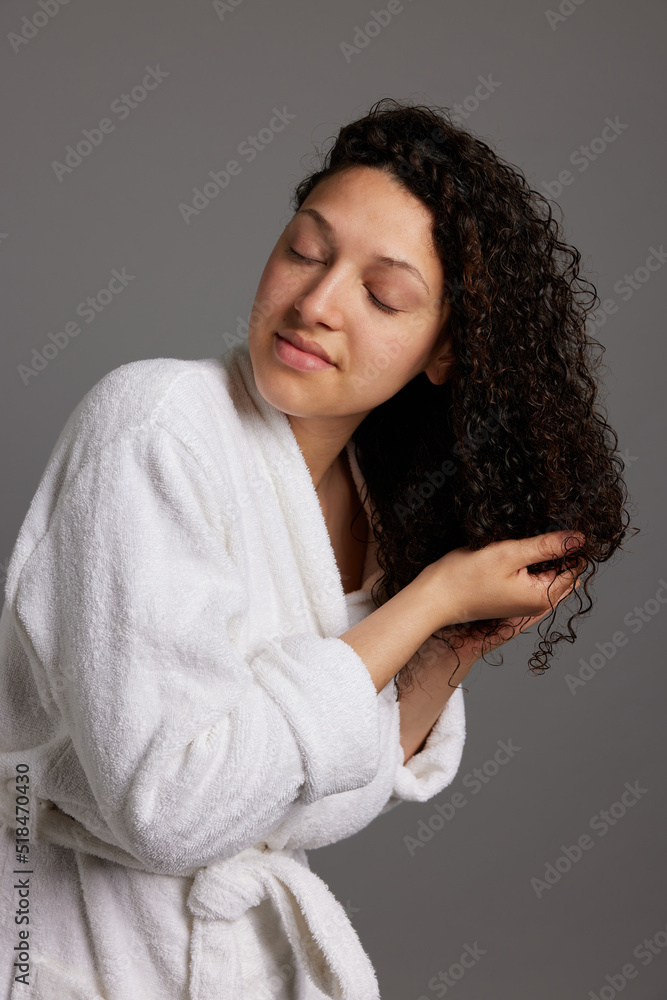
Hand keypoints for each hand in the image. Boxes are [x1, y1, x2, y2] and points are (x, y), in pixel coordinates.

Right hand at [421, 530, 585, 628]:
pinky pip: (534, 578)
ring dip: (542, 557)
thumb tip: (579, 538)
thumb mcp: (509, 554)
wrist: (435, 598)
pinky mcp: (514, 598)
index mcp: (543, 597)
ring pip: (549, 573)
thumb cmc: (465, 578)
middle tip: (533, 535)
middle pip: (565, 572)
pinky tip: (512, 554)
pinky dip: (531, 565)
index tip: (549, 530)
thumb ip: (546, 546)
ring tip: (519, 545)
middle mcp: (539, 604)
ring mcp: (526, 603)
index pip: (576, 567)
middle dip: (557, 552)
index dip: (569, 545)